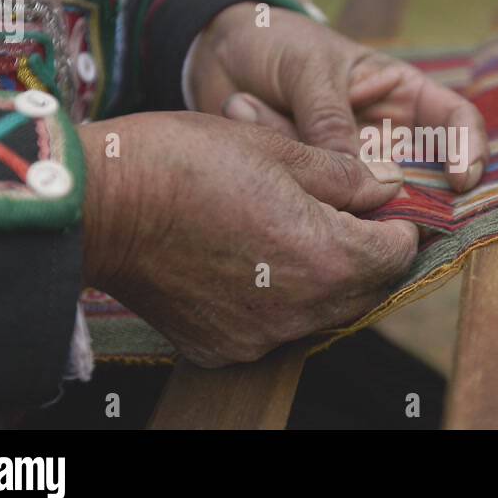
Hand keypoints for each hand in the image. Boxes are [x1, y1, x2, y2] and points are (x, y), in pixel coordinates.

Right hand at [79, 112, 416, 366]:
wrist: (97, 204)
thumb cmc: (184, 162)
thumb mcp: (277, 150)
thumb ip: (345, 178)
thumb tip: (388, 189)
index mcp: (323, 257)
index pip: (396, 254)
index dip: (399, 225)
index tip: (387, 205)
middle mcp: (299, 310)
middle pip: (365, 288)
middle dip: (365, 251)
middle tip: (345, 213)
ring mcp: (260, 335)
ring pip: (322, 311)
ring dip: (325, 275)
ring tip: (293, 231)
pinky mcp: (223, 346)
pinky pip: (275, 326)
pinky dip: (278, 298)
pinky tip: (252, 261)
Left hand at [187, 3, 489, 191]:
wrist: (214, 55)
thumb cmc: (276, 43)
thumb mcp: (308, 69)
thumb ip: (331, 119)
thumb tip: (360, 179)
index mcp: (401, 94)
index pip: (456, 122)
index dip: (469, 149)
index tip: (460, 179)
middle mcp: (385, 137)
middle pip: (425, 178)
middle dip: (412, 198)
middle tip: (385, 212)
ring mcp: (352, 167)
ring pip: (368, 198)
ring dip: (329, 179)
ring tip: (273, 119)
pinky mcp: (316, 188)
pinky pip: (320, 200)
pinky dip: (292, 179)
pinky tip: (252, 118)